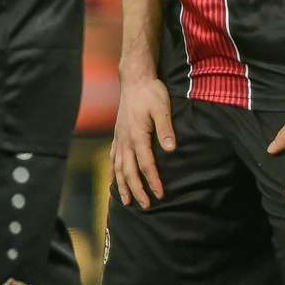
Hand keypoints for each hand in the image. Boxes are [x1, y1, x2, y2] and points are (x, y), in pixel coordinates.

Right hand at [111, 75, 175, 210]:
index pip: (146, 164)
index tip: (160, 194)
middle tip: (145, 206)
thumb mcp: (162, 108)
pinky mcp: (118, 134)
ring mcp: (120, 138)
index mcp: (137, 135)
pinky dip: (113, 171)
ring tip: (126, 201)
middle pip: (129, 171)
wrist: (135, 79)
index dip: (153, 181)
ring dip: (122, 185)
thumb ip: (165, 129)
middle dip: (137, 190)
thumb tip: (171, 149)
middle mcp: (126, 140)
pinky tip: (114, 179)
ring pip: (119, 167)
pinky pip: (113, 157)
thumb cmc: (150, 92)